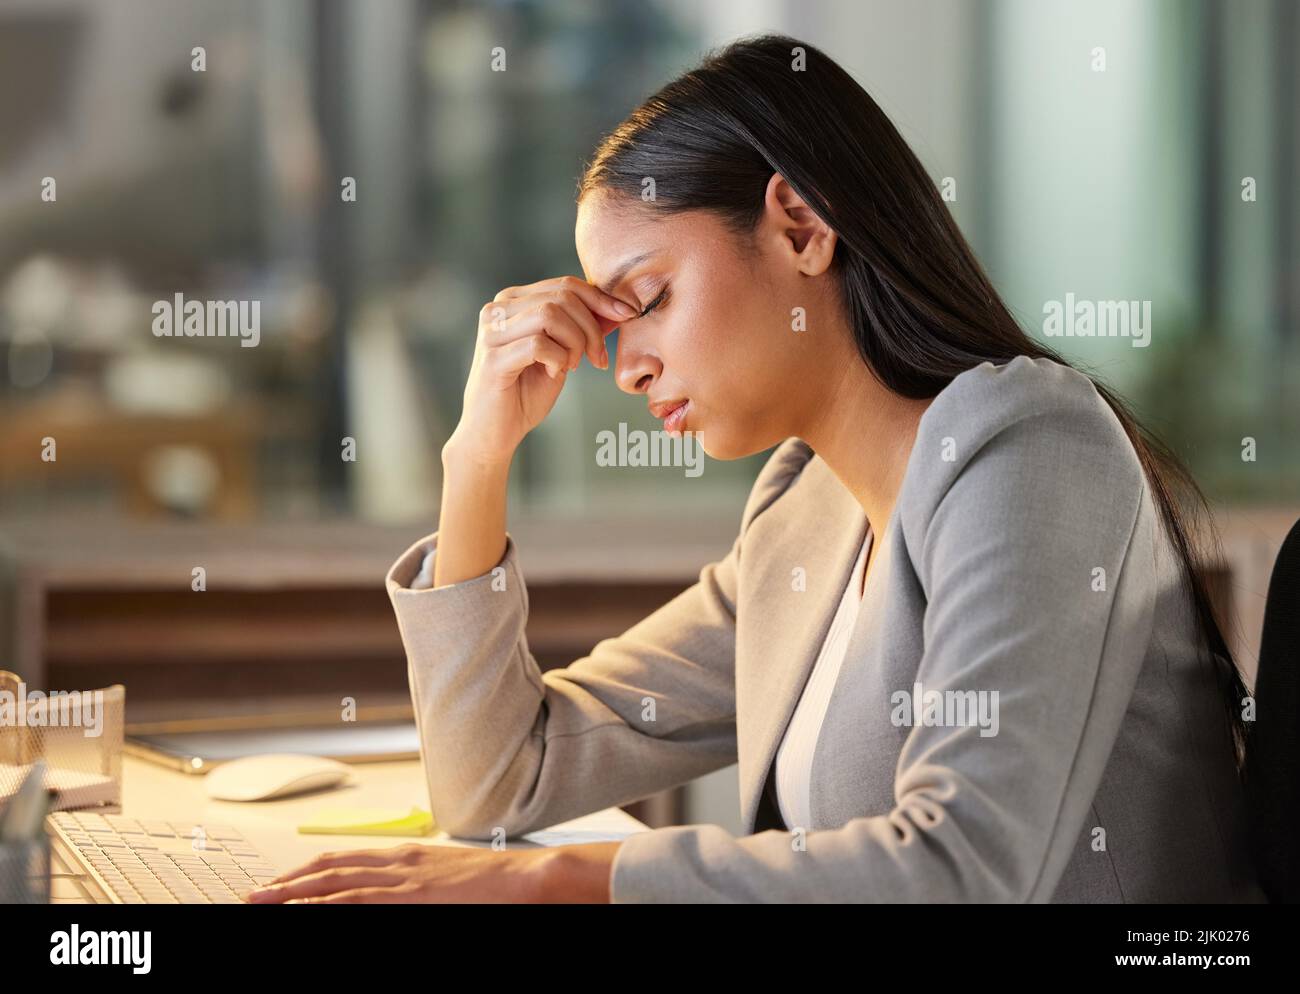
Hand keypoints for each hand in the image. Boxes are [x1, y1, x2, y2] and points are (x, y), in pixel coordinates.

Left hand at [243, 840, 621, 903]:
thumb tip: (394, 898)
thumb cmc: (494, 882)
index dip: (309, 869)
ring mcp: (403, 878)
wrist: (523, 877)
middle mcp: (399, 861)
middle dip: (289, 880)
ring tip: (265, 900)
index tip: (283, 879)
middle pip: (331, 867)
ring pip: (335, 881)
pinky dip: (327, 903)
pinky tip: (305, 909)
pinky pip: (359, 899)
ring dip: (295, 891)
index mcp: (407, 855)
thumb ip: (417, 886)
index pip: (346, 858)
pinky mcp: (412, 895)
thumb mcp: (447, 879)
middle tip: (256, 892)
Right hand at [453, 276, 635, 460]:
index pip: (564, 285)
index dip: (600, 299)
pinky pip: (538, 344)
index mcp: (514, 302)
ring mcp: (492, 332)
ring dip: (574, 343)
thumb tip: (618, 309)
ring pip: (550, 315)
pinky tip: (553, 374)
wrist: (495, 432)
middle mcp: (498, 310)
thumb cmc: (526, 393)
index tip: (626, 315)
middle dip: (591, 327)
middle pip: (561, 297)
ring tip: (571, 366)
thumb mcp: (562, 354)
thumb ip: (581, 329)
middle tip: (596, 357)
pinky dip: (557, 359)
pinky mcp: (492, 358)